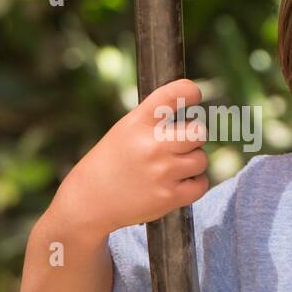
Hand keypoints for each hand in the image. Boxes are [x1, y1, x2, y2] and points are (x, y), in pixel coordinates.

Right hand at [53, 77, 209, 237]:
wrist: (90, 199)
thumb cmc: (113, 159)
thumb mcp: (127, 129)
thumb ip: (157, 118)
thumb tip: (193, 110)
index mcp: (139, 122)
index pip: (174, 94)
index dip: (190, 92)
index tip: (193, 95)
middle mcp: (153, 145)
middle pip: (199, 132)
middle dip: (194, 137)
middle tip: (180, 144)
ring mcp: (162, 172)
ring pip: (201, 159)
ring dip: (192, 162)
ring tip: (171, 167)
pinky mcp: (169, 197)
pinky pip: (201, 183)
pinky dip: (194, 183)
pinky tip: (177, 182)